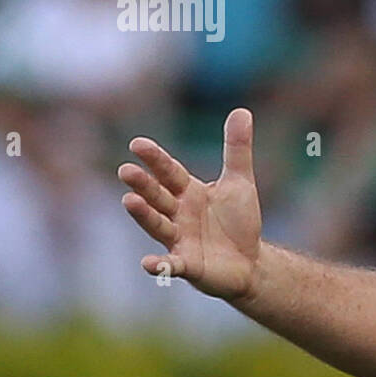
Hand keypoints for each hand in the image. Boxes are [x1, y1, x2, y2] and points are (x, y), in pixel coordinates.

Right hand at [118, 108, 263, 300]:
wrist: (250, 261)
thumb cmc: (238, 220)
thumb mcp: (239, 181)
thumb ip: (237, 149)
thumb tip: (242, 110)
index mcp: (188, 192)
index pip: (169, 172)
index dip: (155, 159)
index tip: (137, 143)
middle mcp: (178, 214)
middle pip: (158, 196)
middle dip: (143, 184)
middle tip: (125, 170)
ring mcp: (180, 240)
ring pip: (158, 225)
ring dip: (144, 215)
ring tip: (128, 201)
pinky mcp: (188, 265)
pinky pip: (171, 264)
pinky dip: (159, 265)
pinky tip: (148, 263)